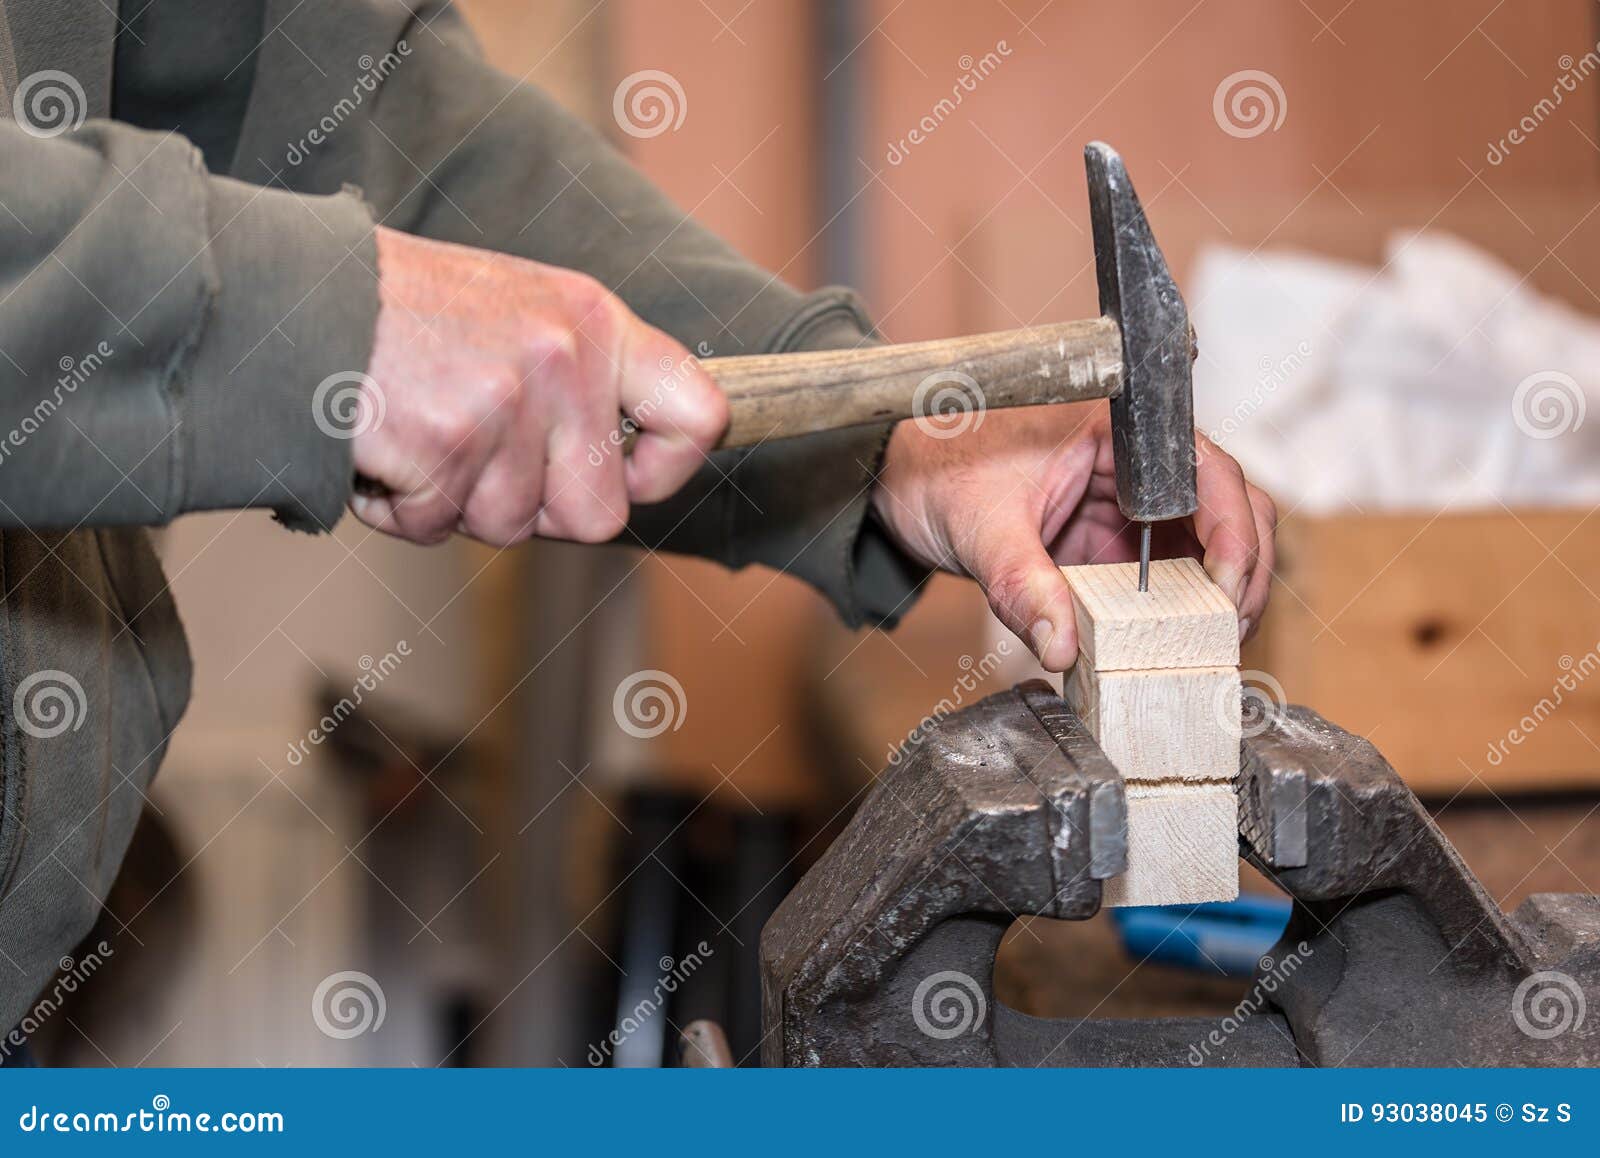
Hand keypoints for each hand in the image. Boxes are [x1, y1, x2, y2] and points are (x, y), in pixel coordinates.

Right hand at [348, 227, 727, 545]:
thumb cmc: (405, 313)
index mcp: (595, 321)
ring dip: (455, 503)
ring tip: (418, 432)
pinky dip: (399, 508)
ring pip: (511, 528)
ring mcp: (509, 401)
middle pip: (599, 515)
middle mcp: (565, 357)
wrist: (293, 295)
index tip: (629, 477)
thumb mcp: (521, 311)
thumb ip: (582, 380)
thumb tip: (624, 471)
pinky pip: (436, 528)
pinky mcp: (447, 442)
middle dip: (539, 513)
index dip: (669, 470)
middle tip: (482, 464)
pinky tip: (381, 447)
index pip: (701, 415)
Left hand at [870, 401, 1276, 671]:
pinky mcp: (1116, 545)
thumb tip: (1060, 646)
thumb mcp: (979, 527)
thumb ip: (1019, 584)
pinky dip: (1185, 609)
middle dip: (1245, 569)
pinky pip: (1171, 575)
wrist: (903, 484)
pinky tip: (1180, 645)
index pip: (1205, 470)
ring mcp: (1132, 508)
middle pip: (1232, 507)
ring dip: (1225, 594)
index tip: (1225, 587)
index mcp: (1116, 432)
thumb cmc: (939, 472)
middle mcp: (1138, 466)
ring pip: (1212, 544)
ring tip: (1215, 647)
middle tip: (1231, 631)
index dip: (1233, 528)